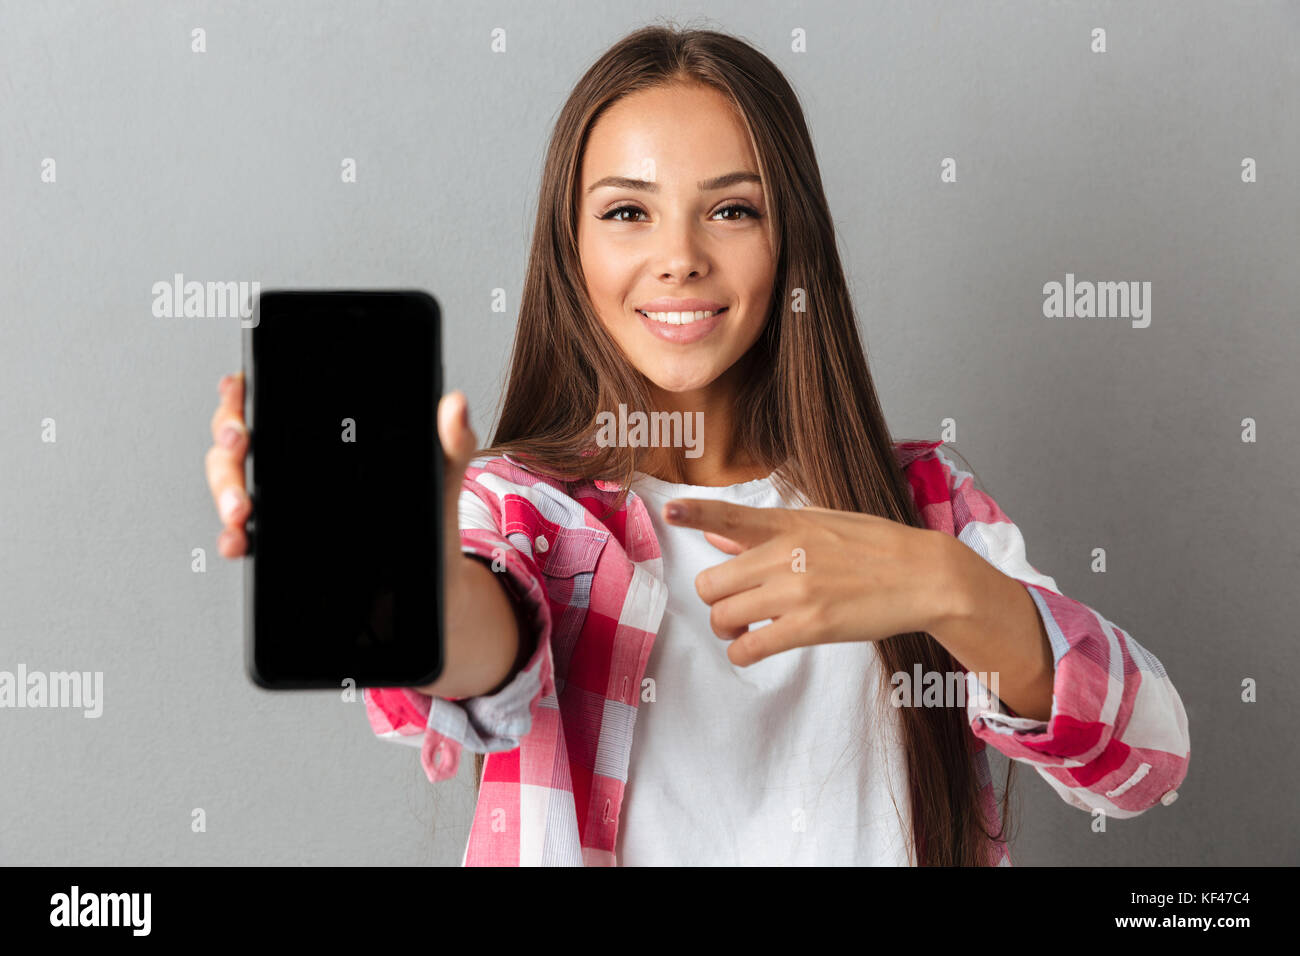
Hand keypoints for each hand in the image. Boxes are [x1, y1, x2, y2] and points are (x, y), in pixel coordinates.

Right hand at [203, 372, 479, 577]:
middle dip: (229, 438)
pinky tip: (238, 542)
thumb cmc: (429, 517)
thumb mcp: (440, 478)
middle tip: (240, 445)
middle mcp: (296, 460)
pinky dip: (232, 537)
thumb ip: (450, 443)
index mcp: (330, 432)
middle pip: (239, 435)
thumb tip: (456, 405)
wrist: (433, 579)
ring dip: (225, 489)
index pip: (272, 395)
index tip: (237, 389)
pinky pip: (242, 532)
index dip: (244, 388)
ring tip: (241, 508)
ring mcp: (283, 499)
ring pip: (232, 480)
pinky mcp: (279, 540)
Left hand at [662, 499, 962, 666]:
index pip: (730, 514)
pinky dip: (742, 652)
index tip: (671, 511)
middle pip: (711, 584)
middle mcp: (785, 554)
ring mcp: (797, 591)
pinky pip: (750, 646)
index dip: (695, 513)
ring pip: (724, 617)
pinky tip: (753, 648)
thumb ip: (761, 532)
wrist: (924, 575)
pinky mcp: (811, 626)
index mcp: (787, 523)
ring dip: (726, 629)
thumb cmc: (873, 546)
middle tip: (732, 607)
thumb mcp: (818, 524)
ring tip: (744, 629)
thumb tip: (715, 536)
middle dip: (715, 601)